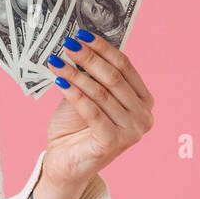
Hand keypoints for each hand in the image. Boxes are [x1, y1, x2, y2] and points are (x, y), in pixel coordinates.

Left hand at [41, 29, 154, 189]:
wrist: (64, 163)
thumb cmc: (76, 128)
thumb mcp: (84, 96)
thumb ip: (88, 76)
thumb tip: (78, 44)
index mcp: (143, 100)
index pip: (125, 67)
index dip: (103, 49)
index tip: (81, 34)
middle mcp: (144, 116)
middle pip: (114, 78)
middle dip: (88, 58)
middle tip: (67, 43)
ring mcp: (132, 132)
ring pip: (101, 93)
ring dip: (75, 75)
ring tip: (55, 61)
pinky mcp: (113, 143)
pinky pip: (92, 112)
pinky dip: (75, 95)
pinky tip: (59, 82)